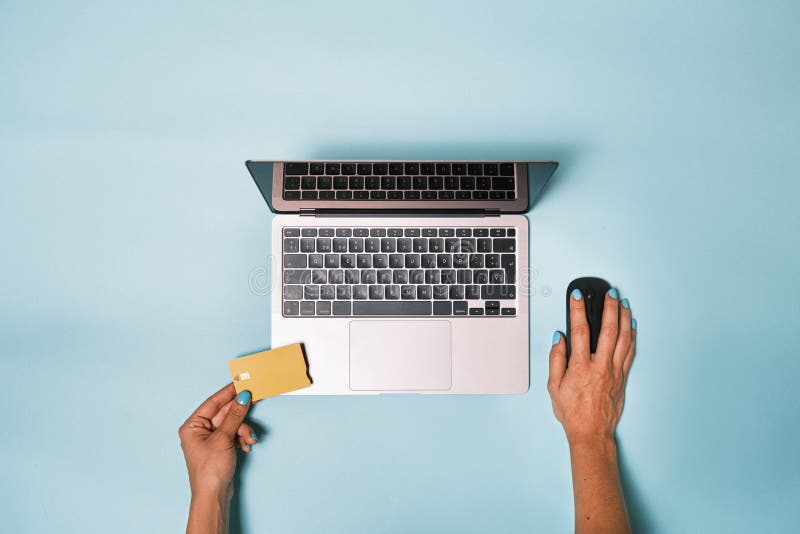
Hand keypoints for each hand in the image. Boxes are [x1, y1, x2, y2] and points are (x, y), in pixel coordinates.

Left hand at [179, 384, 256, 499]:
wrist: (213, 495)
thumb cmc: (210, 470)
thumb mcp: (224, 438)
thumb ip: (235, 415)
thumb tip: (243, 397)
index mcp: (193, 425)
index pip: (213, 402)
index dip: (229, 392)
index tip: (243, 383)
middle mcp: (199, 430)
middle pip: (225, 413)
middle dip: (241, 415)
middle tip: (255, 401)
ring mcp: (210, 439)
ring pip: (232, 424)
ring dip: (243, 430)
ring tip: (249, 440)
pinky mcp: (220, 446)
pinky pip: (234, 434)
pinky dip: (242, 438)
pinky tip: (246, 446)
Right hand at [548, 288, 635, 444]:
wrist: (591, 433)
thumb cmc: (572, 412)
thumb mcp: (553, 386)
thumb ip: (556, 359)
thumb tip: (560, 338)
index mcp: (581, 367)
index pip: (579, 331)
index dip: (577, 310)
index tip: (577, 296)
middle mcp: (600, 366)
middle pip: (608, 329)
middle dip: (609, 307)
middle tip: (610, 293)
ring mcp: (615, 371)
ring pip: (623, 338)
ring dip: (624, 318)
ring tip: (623, 303)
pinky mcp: (623, 377)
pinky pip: (630, 352)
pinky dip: (632, 336)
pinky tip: (632, 326)